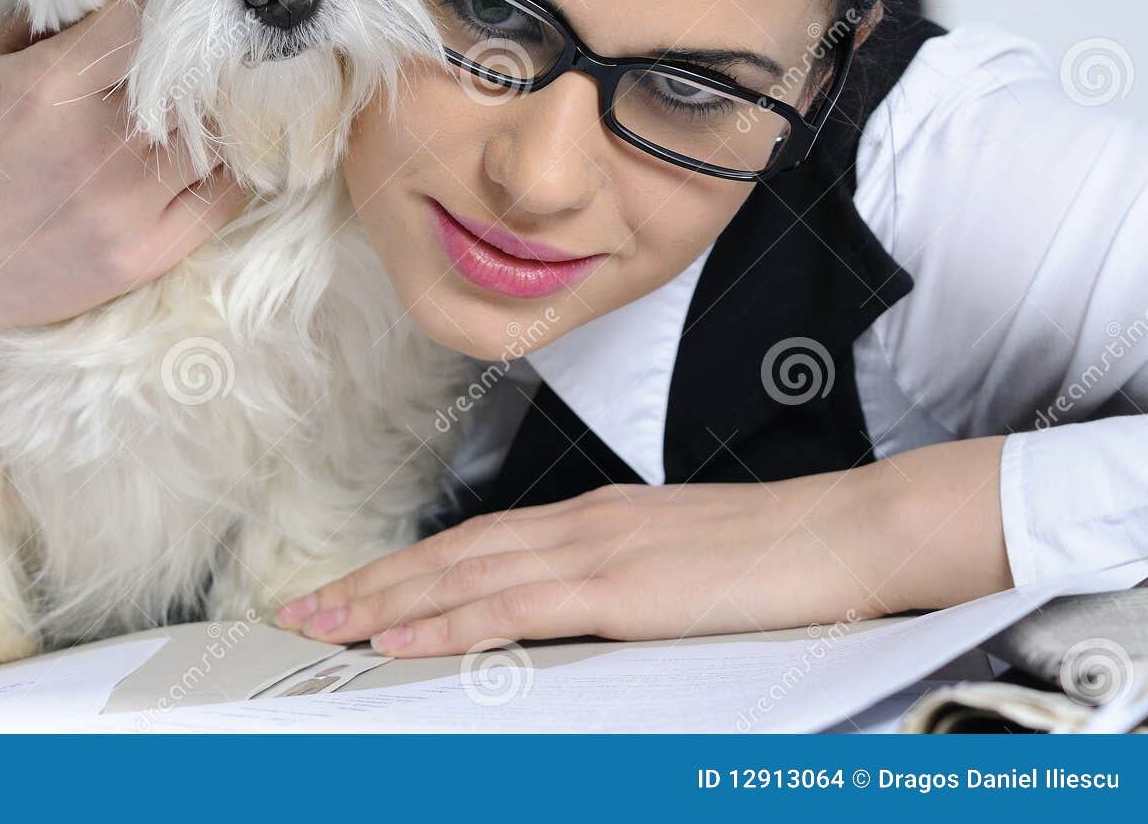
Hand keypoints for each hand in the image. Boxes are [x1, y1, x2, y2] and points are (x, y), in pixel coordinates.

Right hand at [0, 0, 245, 431]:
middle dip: (200, 58)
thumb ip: (48, 30)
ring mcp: (129, 206)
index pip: (142, 20)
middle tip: (210, 49)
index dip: (161, 3)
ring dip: (219, 114)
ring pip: (215, 137)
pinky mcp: (147, 254)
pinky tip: (221, 154)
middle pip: (191, 79)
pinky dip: (230, 169)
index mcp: (54, 89)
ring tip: (218, 102)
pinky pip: (222, 199)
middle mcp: (100, 145)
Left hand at [274, 437, 1011, 655]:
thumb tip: (580, 608)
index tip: (357, 590)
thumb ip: (624, 579)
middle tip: (303, 609)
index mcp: (594, 517)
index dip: (409, 567)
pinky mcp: (619, 587)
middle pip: (450, 553)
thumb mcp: (685, 563)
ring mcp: (596, 550)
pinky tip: (400, 637)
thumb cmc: (783, 553)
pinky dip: (445, 620)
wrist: (852, 531)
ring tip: (321, 624)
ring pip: (461, 574)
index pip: (478, 542)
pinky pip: (511, 606)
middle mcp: (580, 523)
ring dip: (382, 601)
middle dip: (370, 583)